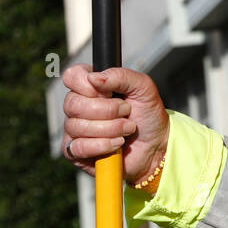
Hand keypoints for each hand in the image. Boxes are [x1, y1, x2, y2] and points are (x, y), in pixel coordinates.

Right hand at [61, 63, 168, 187]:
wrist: (156, 143)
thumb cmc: (147, 114)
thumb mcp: (143, 87)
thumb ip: (120, 76)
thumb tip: (93, 77)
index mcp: (91, 85)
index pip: (72, 77)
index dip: (88, 85)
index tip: (110, 93)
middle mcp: (79, 105)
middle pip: (73, 104)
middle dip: (107, 110)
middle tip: (126, 111)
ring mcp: (75, 129)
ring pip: (77, 126)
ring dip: (110, 128)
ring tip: (127, 128)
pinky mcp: (76, 152)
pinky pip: (78, 147)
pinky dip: (102, 145)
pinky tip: (117, 143)